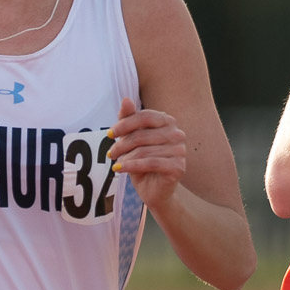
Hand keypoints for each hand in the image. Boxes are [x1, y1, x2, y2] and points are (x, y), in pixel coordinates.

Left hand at [108, 95, 187, 209]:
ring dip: (126, 158)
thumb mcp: (132, 139)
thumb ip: (129, 119)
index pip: (144, 116)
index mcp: (168, 122)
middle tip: (111, 153)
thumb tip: (126, 99)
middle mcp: (177, 134)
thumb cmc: (143, 162)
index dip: (125, 124)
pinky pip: (150, 163)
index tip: (109, 134)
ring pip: (144, 151)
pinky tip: (119, 169)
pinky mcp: (178, 167)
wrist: (154, 190)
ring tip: (117, 164)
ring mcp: (180, 151)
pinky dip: (131, 166)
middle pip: (142, 135)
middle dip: (122, 144)